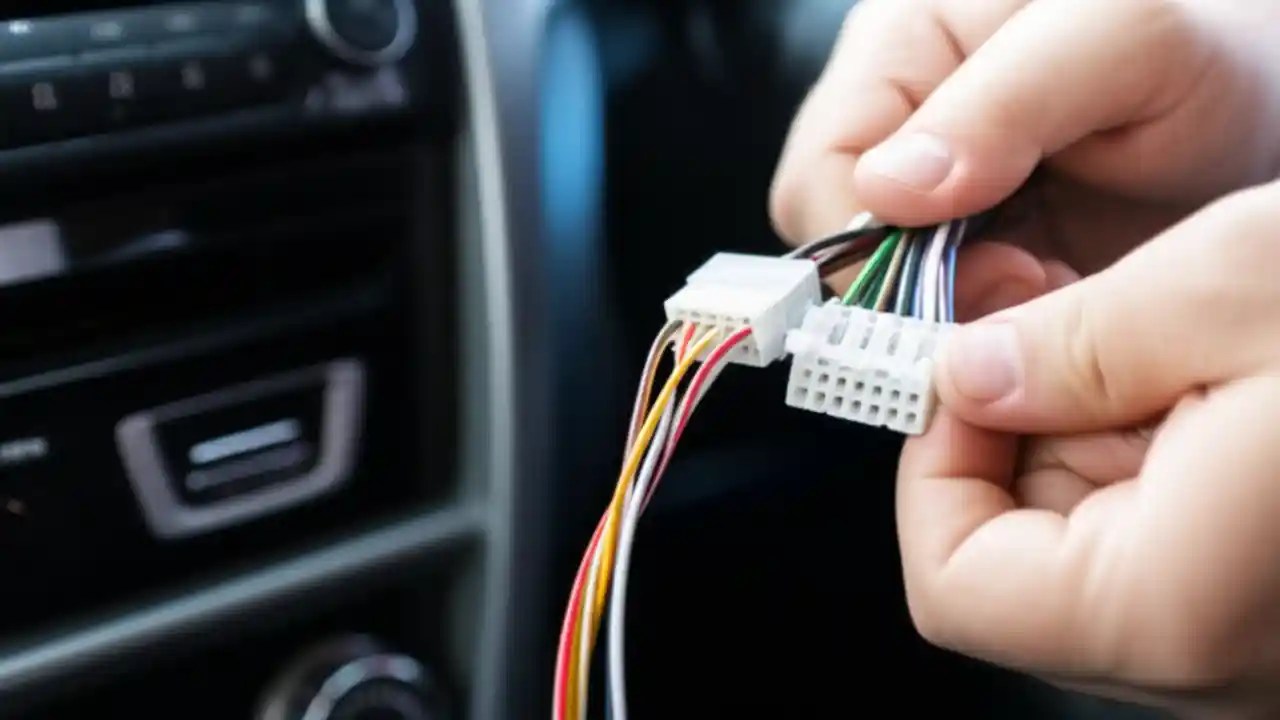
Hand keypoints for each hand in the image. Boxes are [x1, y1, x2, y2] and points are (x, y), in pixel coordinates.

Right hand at [769, 0, 1279, 291]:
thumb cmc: (1224, 33)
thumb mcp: (1124, 38)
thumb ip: (1001, 103)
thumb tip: (885, 192)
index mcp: (906, 43)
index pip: (821, 172)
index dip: (877, 240)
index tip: (985, 270)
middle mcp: (906, 116)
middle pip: (844, 238)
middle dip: (925, 284)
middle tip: (1029, 286)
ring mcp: (942, 185)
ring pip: (892, 284)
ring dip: (967, 311)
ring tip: (1057, 286)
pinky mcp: (983, 239)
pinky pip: (948, 308)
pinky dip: (996, 324)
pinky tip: (1060, 296)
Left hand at [899, 181, 1279, 718]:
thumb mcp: (1241, 281)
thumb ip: (1073, 342)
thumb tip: (967, 373)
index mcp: (1175, 604)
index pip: (955, 586)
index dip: (935, 467)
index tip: (958, 368)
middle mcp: (1213, 650)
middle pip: (1017, 557)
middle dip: (1010, 429)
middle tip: (1034, 317)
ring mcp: (1256, 631)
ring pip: (1091, 537)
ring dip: (1083, 425)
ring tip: (1134, 326)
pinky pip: (1171, 526)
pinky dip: (1153, 442)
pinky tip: (1197, 363)